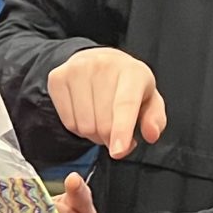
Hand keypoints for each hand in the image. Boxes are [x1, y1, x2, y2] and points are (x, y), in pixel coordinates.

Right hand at [48, 48, 167, 157]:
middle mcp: (103, 65)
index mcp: (132, 71)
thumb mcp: (149, 100)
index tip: (118, 152)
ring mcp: (77, 69)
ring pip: (84, 125)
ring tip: (101, 120)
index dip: (122, 130)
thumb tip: (151, 134)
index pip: (125, 104)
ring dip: (94, 134)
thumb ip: (155, 119)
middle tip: (116, 132)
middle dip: (110, 138)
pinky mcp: (58, 77)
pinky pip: (68, 121)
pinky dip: (78, 128)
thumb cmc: (127, 86)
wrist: (99, 61)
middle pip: (103, 122)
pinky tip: (86, 114)